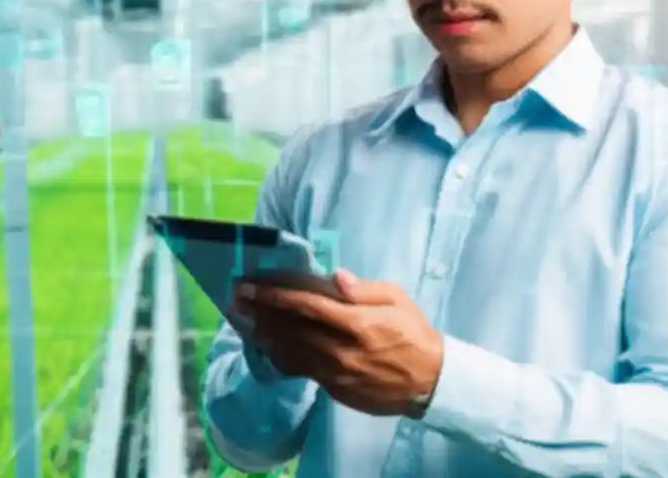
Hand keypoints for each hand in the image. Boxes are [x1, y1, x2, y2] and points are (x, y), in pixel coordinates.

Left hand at [232, 269, 443, 416]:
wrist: (430, 382)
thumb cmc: (413, 333)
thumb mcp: (397, 300)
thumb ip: (364, 289)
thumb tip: (335, 277)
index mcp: (357, 323)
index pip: (306, 306)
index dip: (274, 295)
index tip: (251, 285)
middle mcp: (341, 349)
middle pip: (290, 328)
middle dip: (261, 312)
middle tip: (238, 299)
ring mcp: (335, 373)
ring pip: (290, 352)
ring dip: (264, 334)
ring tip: (245, 319)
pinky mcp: (334, 389)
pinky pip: (300, 371)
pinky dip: (280, 357)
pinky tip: (268, 346)